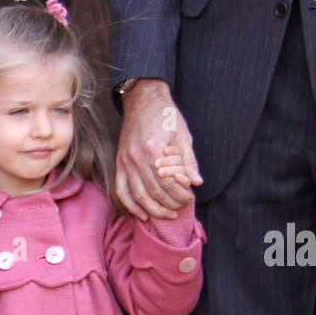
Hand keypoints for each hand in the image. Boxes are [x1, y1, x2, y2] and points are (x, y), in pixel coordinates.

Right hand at [116, 81, 202, 219]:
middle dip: (171, 204)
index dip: (181, 194)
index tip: (190, 198)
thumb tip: (196, 182)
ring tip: (167, 214)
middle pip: (155, 192)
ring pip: (139, 195)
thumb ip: (189, 161)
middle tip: (181, 207)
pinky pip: (122, 191)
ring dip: (154, 210)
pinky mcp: (119, 163)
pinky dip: (131, 205)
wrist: (142, 100)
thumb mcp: (183, 135)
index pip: (169, 182)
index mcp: (155, 149)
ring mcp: (126, 162)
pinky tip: (142, 214)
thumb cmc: (165, 115)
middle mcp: (137, 158)